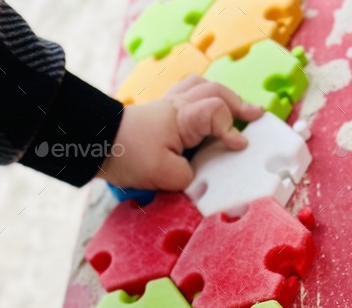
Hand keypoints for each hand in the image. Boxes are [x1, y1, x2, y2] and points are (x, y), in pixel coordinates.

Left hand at [98, 77, 262, 189]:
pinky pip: (187, 95)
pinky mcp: (158, 113)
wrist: (95, 145)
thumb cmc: (129, 156)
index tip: (240, 146)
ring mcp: (167, 106)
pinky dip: (204, 98)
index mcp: (182, 117)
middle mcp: (177, 106)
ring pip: (200, 87)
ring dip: (222, 95)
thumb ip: (190, 176)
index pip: (217, 112)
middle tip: (256, 115)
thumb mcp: (166, 176)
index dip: (232, 129)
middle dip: (238, 103)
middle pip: (214, 91)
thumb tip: (199, 175)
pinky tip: (209, 109)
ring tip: (238, 106)